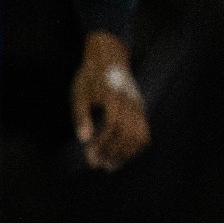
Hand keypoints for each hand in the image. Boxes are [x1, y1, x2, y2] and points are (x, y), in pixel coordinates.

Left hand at [71, 31, 149, 170]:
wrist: (108, 58)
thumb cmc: (90, 78)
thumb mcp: (79, 94)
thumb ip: (81, 116)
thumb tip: (84, 139)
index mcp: (114, 97)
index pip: (113, 126)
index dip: (102, 143)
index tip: (90, 156)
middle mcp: (130, 103)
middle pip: (128, 133)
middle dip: (113, 152)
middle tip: (98, 164)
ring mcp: (138, 106)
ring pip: (140, 135)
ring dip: (126, 153)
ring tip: (111, 164)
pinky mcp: (140, 109)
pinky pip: (144, 131)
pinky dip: (134, 146)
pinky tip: (121, 153)